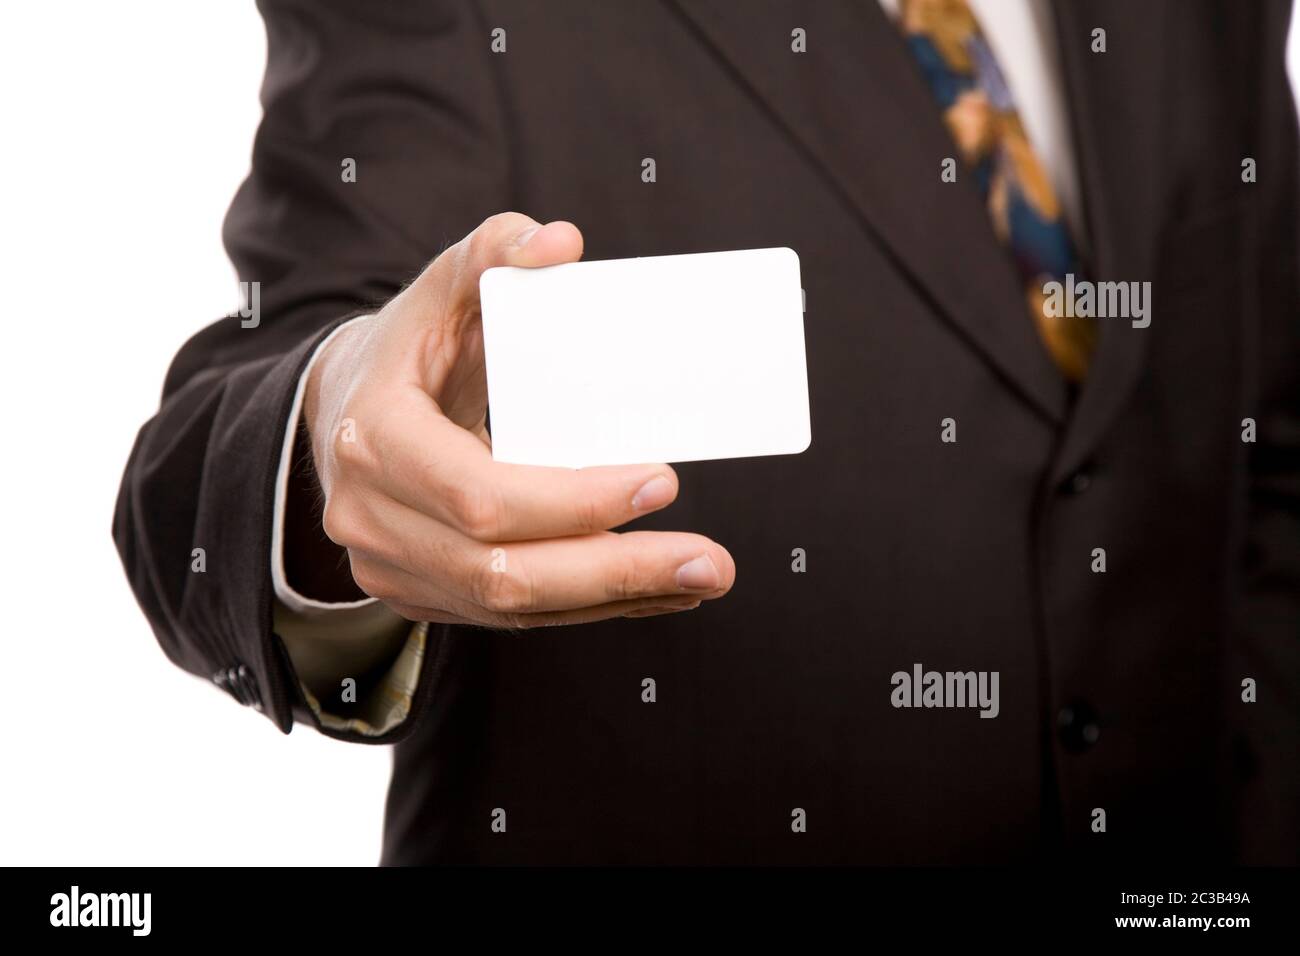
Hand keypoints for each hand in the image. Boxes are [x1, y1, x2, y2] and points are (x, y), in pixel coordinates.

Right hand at [302, 213, 735, 626]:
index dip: (574, 502)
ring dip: (616, 598)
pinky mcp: (420, 593)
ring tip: (700, 579)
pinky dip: (589, 607)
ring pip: (511, 606)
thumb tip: (562, 243)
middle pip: (502, 570)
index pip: (482, 494)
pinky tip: (655, 593)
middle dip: (616, 571)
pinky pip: (511, 617)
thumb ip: (497, 252)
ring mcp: (389, 565)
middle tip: (709, 561)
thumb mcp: (445, 287)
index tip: (663, 480)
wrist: (347, 407)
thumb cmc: (412, 346)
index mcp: (374, 436)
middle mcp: (370, 515)